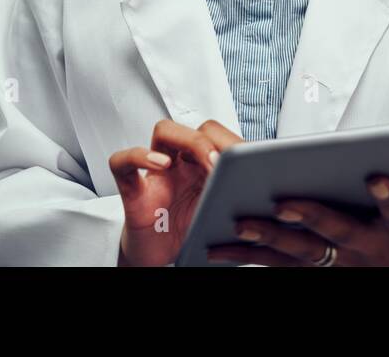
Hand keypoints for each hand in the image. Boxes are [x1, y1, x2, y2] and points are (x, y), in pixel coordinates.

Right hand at [109, 118, 241, 266]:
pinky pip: (123, 162)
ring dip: (189, 141)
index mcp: (201, 165)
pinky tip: (161, 165)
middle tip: (227, 164)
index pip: (216, 135)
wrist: (157, 258)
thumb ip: (234, 192)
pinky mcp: (133, 190)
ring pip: (165, 131)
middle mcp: (179, 163)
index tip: (249, 160)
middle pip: (194, 129)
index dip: (231, 142)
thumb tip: (265, 182)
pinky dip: (140, 157)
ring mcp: (156, 174)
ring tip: (209, 164)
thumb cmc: (187, 232)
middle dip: (214, 141)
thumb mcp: (218, 211)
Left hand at [206, 175, 388, 266]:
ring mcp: (338, 263)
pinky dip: (250, 258)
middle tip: (283, 202)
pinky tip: (219, 250)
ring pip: (298, 250)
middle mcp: (366, 248)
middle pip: (337, 230)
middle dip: (310, 216)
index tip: (376, 177)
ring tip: (236, 225)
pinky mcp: (317, 272)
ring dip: (266, 240)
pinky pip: (278, 265)